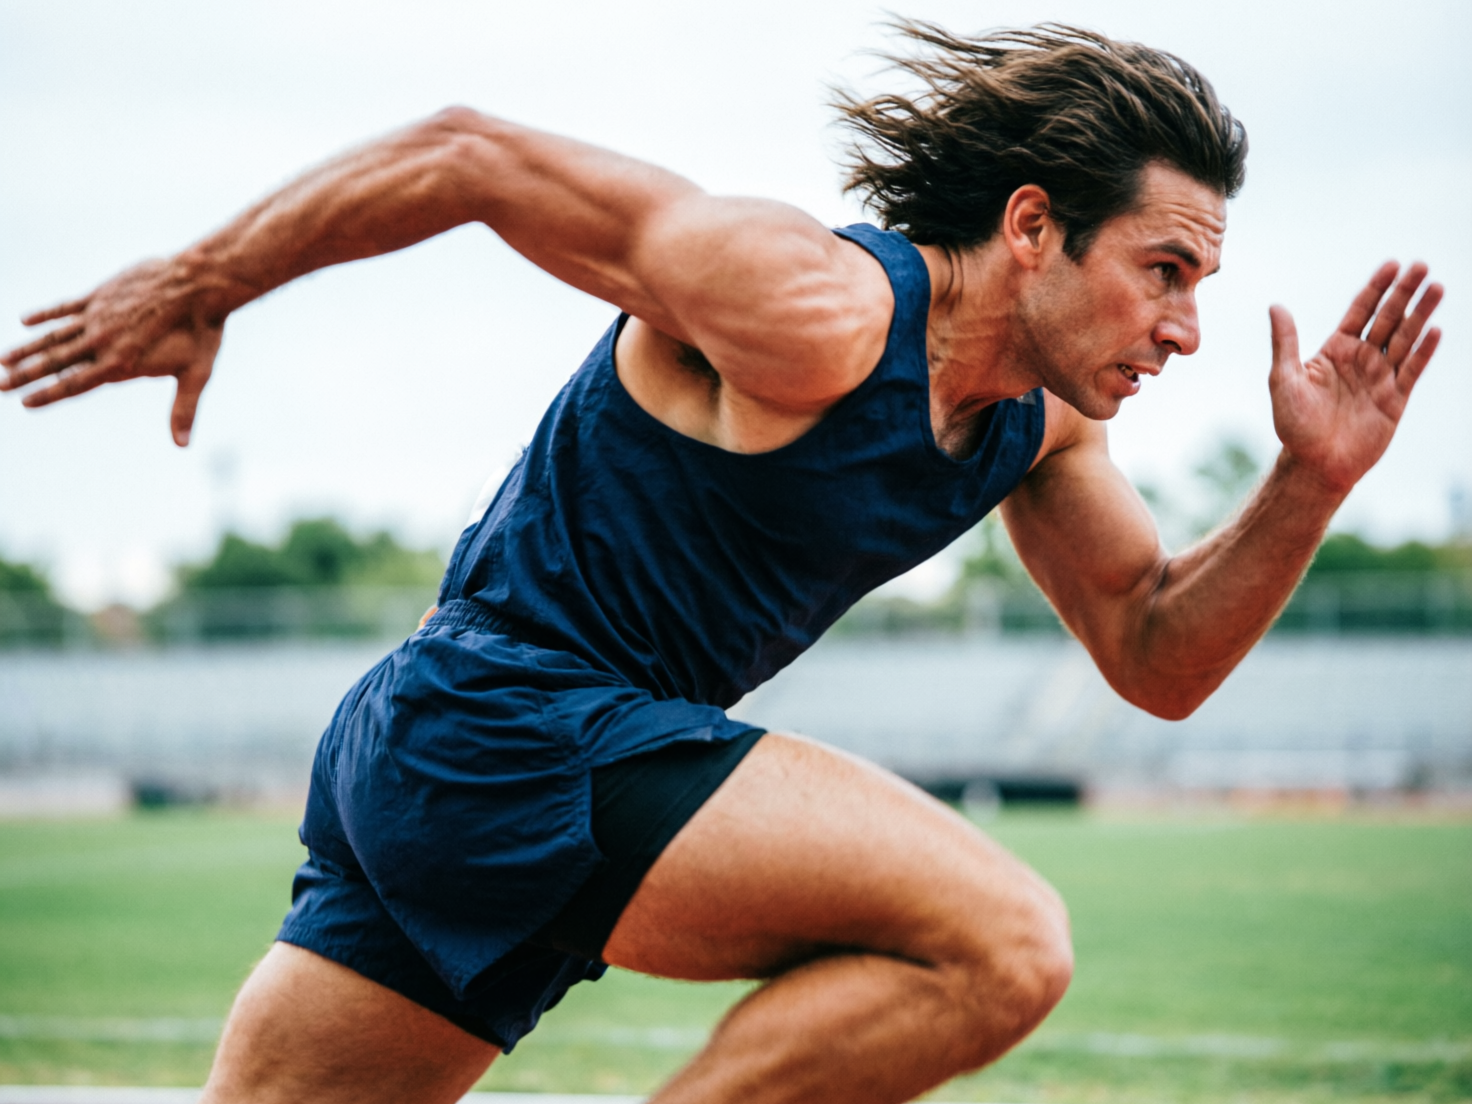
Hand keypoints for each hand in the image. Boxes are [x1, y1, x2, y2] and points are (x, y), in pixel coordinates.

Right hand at [1, 258, 226, 446]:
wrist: (198, 282)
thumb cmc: (203, 331)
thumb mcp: (196, 373)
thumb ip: (183, 409)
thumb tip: (182, 446)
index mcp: (121, 362)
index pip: (77, 383)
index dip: (50, 394)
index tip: (25, 403)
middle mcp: (102, 340)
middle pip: (56, 361)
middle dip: (26, 375)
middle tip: (0, 386)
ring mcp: (98, 315)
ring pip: (54, 335)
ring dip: (28, 348)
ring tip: (2, 360)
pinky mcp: (101, 294)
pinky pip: (66, 307)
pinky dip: (46, 315)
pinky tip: (25, 321)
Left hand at [1268, 262, 1441, 494]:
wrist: (1314, 464)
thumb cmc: (1294, 424)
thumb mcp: (1282, 380)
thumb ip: (1285, 343)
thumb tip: (1276, 306)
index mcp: (1335, 350)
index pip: (1360, 311)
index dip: (1376, 288)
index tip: (1392, 264)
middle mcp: (1361, 359)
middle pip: (1388, 318)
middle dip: (1404, 292)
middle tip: (1422, 266)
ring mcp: (1380, 378)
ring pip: (1405, 339)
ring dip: (1421, 314)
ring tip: (1437, 288)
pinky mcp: (1395, 399)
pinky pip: (1412, 370)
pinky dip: (1423, 351)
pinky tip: (1435, 330)